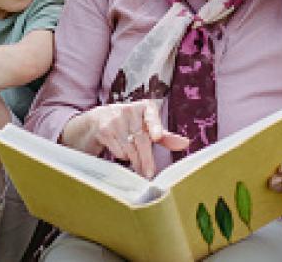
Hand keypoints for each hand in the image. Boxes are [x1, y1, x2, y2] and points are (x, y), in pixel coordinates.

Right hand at [66, 100, 189, 178]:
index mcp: (145, 107)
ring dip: (133, 160)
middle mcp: (129, 109)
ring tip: (134, 162)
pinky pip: (117, 150)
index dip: (154, 126)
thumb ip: (165, 137)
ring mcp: (114, 119)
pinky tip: (119, 151)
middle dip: (146, 160)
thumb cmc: (129, 125)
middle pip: (141, 139)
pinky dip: (120, 155)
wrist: (95, 122)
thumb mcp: (146, 127)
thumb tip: (186, 143)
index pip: (151, 114)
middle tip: (149, 174)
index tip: (157, 137)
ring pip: (129, 148)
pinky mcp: (103, 130)